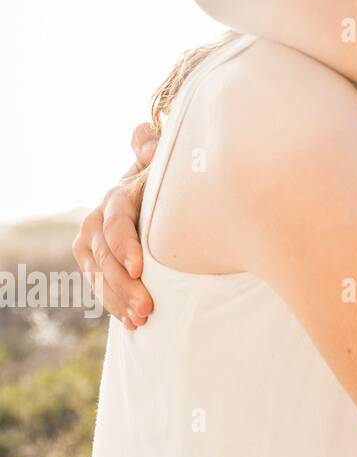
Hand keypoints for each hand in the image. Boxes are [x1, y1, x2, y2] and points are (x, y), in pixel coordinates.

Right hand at [71, 122, 158, 327]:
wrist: (148, 191)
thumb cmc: (165, 178)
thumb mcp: (163, 164)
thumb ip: (154, 152)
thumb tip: (146, 134)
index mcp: (119, 196)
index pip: (117, 222)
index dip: (126, 245)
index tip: (141, 268)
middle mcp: (98, 219)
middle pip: (107, 257)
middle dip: (126, 284)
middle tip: (148, 308)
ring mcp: (91, 242)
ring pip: (100, 276)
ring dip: (120, 300)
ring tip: (144, 319)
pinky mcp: (90, 260)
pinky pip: (99, 286)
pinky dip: (114, 304)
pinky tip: (132, 322)